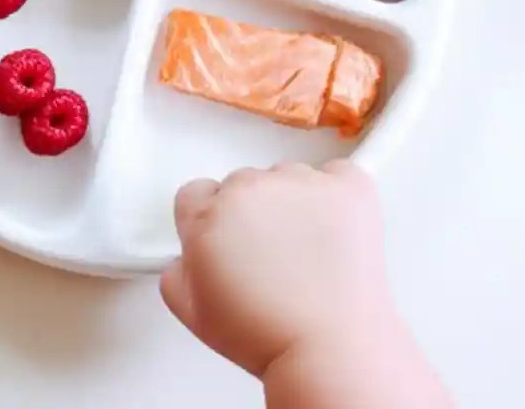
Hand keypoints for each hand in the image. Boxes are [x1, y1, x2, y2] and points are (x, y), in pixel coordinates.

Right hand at [160, 161, 394, 376]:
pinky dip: (336, 198)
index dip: (212, 221)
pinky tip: (334, 234)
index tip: (230, 241)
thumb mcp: (193, 313)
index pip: (197, 193)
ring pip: (288, 178)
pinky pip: (337, 175)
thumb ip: (177, 269)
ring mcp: (301, 184)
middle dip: (253, 214)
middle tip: (272, 258)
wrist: (330, 348)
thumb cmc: (267, 336)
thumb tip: (188, 254)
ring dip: (293, 205)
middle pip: (243, 184)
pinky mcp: (347, 187)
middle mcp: (250, 189)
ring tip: (308, 254)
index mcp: (207, 216)